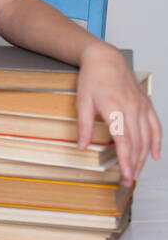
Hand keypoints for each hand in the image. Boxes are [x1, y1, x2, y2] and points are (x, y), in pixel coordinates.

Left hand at [75, 42, 161, 185]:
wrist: (106, 59)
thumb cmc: (93, 79)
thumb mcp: (82, 102)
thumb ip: (84, 126)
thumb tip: (82, 146)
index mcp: (115, 110)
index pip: (124, 142)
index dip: (126, 161)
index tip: (125, 176)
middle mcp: (132, 109)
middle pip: (138, 143)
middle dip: (134, 164)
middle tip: (127, 180)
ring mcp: (142, 107)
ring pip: (147, 138)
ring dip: (143, 157)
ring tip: (136, 171)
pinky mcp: (146, 105)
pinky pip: (156, 126)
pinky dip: (157, 142)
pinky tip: (154, 154)